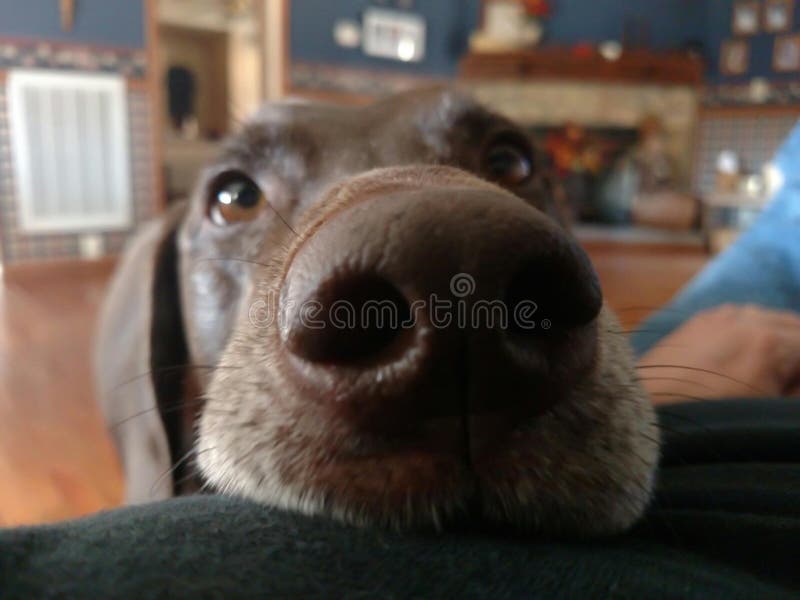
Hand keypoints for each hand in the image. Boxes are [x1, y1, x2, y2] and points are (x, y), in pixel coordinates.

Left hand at [637, 304, 799, 404]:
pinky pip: (742, 317)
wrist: (652, 400)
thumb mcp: (767, 405)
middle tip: (787, 378)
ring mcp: (725, 313)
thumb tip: (795, 382)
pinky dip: (752, 330)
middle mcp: (750, 317)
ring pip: (770, 318)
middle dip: (797, 351)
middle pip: (796, 327)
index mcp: (772, 341)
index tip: (793, 387)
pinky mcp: (705, 317)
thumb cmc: (711, 411)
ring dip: (780, 338)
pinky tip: (741, 355)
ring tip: (768, 368)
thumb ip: (794, 390)